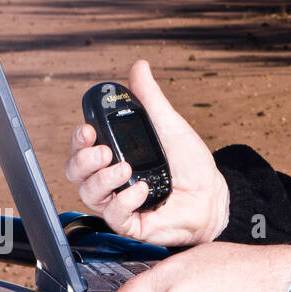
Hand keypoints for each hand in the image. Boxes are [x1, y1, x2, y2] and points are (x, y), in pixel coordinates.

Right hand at [64, 59, 229, 246]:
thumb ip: (150, 100)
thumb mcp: (170, 125)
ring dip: (102, 180)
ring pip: (90, 194)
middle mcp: (112, 180)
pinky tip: (139, 190)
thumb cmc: (190, 164)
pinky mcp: (132, 224)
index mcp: (116, 155)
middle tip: (103, 152)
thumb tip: (139, 67)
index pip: (84, 148)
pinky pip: (115, 216)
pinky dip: (123, 202)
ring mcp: (120, 202)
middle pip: (77, 172)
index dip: (79, 140)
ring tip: (125, 168)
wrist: (213, 195)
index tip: (87, 130)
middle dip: (83, 160)